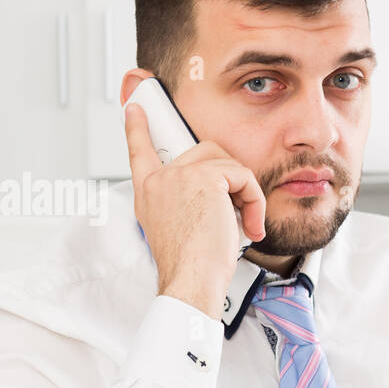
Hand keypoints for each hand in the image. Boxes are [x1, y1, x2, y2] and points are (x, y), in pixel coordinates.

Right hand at [123, 102, 267, 317]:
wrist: (192, 279)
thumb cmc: (192, 265)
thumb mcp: (182, 228)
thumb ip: (189, 201)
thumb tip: (221, 188)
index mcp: (149, 193)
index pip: (140, 153)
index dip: (137, 129)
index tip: (134, 108)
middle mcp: (158, 181)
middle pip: (205, 154)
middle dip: (231, 178)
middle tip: (241, 211)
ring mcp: (179, 175)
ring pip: (227, 165)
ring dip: (245, 195)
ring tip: (245, 224)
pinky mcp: (203, 177)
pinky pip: (242, 176)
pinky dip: (254, 201)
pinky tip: (250, 224)